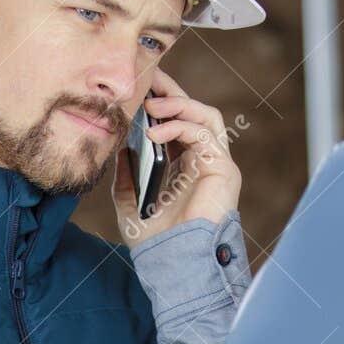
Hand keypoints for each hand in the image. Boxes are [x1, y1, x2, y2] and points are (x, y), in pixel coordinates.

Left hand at [112, 65, 241, 245]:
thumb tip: (120, 145)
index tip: (142, 88)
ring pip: (206, 115)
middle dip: (172, 93)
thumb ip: (126, 174)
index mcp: (185, 167)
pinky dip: (179, 125)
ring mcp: (216, 164)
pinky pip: (204, 133)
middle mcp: (203, 162)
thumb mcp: (130, 202)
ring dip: (178, 104)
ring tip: (151, 106)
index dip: (163, 102)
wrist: (172, 264)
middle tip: (149, 79)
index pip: (179, 123)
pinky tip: (154, 130)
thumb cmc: (156, 241)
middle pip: (195, 112)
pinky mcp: (223, 169)